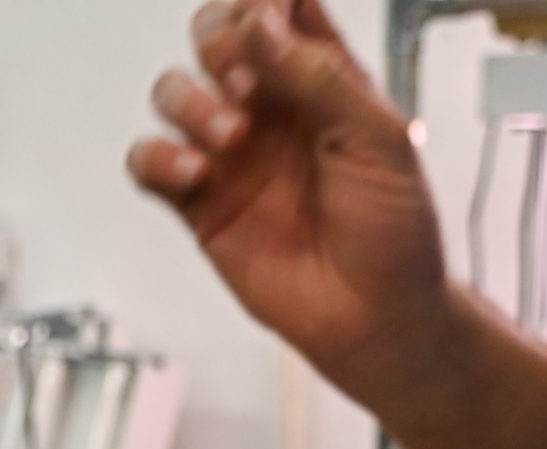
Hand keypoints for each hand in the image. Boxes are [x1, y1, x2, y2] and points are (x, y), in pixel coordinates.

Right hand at [126, 0, 453, 409]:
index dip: (263, 3)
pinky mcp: (201, 205)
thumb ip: (320, 76)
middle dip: (219, 39)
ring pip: (175, 91)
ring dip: (191, 100)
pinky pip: (150, 161)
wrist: (376, 319)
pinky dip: (158, 157)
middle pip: (216, 36)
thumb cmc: (395, 234)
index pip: (280, 9)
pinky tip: (194, 172)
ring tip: (231, 136)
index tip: (267, 21)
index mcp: (324, 80)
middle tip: (243, 79)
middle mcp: (273, 109)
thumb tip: (262, 24)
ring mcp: (232, 155)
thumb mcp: (380, 138)